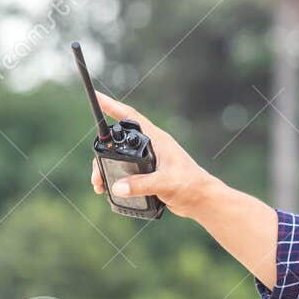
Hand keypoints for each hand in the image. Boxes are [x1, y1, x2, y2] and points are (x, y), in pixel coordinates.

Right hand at [89, 91, 221, 220]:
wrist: (202, 201)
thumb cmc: (191, 186)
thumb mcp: (165, 183)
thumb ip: (142, 185)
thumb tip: (118, 187)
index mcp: (157, 140)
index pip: (131, 117)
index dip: (113, 106)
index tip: (97, 97)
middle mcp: (152, 146)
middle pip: (120, 142)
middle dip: (103, 153)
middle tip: (96, 173)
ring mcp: (150, 160)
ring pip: (121, 158)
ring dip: (108, 170)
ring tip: (99, 185)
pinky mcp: (149, 174)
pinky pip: (127, 173)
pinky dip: (117, 180)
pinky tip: (110, 190)